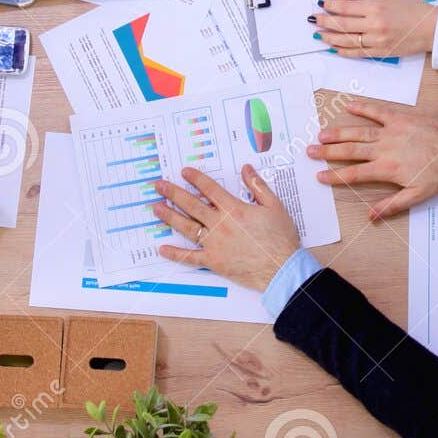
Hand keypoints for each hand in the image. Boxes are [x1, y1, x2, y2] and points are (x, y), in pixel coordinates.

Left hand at [153, 165, 300, 291]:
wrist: (281, 268)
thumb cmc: (280, 238)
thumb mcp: (274, 206)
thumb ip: (258, 186)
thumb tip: (246, 169)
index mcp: (233, 210)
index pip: (209, 189)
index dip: (196, 179)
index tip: (184, 172)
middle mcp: (220, 225)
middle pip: (191, 206)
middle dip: (173, 193)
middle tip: (159, 186)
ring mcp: (214, 244)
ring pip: (187, 227)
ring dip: (170, 217)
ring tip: (156, 208)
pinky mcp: (214, 262)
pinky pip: (191, 258)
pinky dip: (176, 254)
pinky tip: (163, 248)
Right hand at [305, 100, 437, 219]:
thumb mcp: (419, 195)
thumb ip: (393, 204)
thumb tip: (371, 216)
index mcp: (386, 169)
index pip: (354, 174)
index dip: (334, 176)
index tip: (319, 176)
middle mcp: (383, 149)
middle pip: (349, 151)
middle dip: (328, 152)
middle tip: (310, 151)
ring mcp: (390, 131)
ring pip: (358, 132)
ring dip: (338, 133)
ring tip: (321, 134)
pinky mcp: (399, 118)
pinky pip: (377, 112)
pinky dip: (363, 108)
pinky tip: (349, 105)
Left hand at [313, 0, 435, 57]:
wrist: (431, 28)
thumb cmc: (413, 9)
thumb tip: (348, 0)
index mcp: (376, 8)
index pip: (345, 8)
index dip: (330, 6)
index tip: (322, 4)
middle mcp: (374, 25)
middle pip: (342, 25)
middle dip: (325, 22)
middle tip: (314, 19)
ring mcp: (376, 41)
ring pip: (346, 41)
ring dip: (330, 38)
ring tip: (319, 35)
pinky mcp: (380, 52)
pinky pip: (357, 53)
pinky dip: (344, 51)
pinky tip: (335, 48)